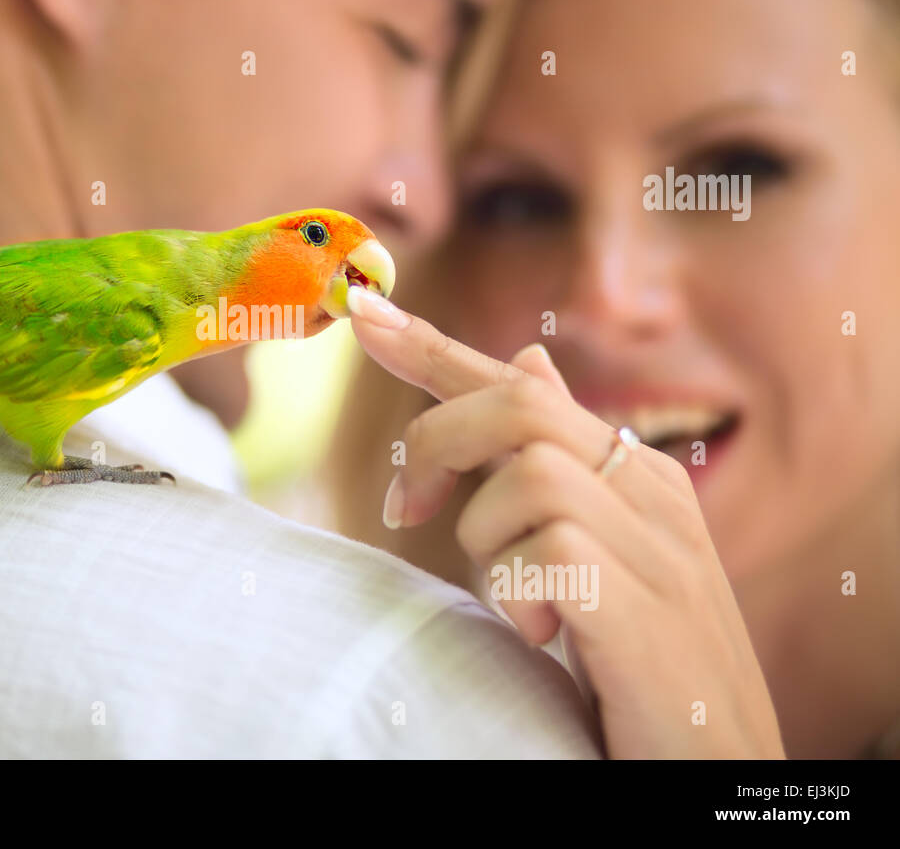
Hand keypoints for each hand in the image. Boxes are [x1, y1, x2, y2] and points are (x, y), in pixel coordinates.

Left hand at [346, 286, 784, 758]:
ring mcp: (655, 545)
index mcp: (632, 472)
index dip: (433, 348)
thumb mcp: (598, 550)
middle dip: (436, 444)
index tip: (364, 314)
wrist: (718, 767)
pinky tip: (544, 635)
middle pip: (516, 402)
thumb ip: (558, 459)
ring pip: (527, 472)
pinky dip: (520, 594)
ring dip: (489, 540)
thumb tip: (526, 356)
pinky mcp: (641, 602)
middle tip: (407, 514)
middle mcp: (650, 490)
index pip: (521, 385)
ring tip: (521, 605)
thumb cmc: (644, 660)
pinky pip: (546, 551)